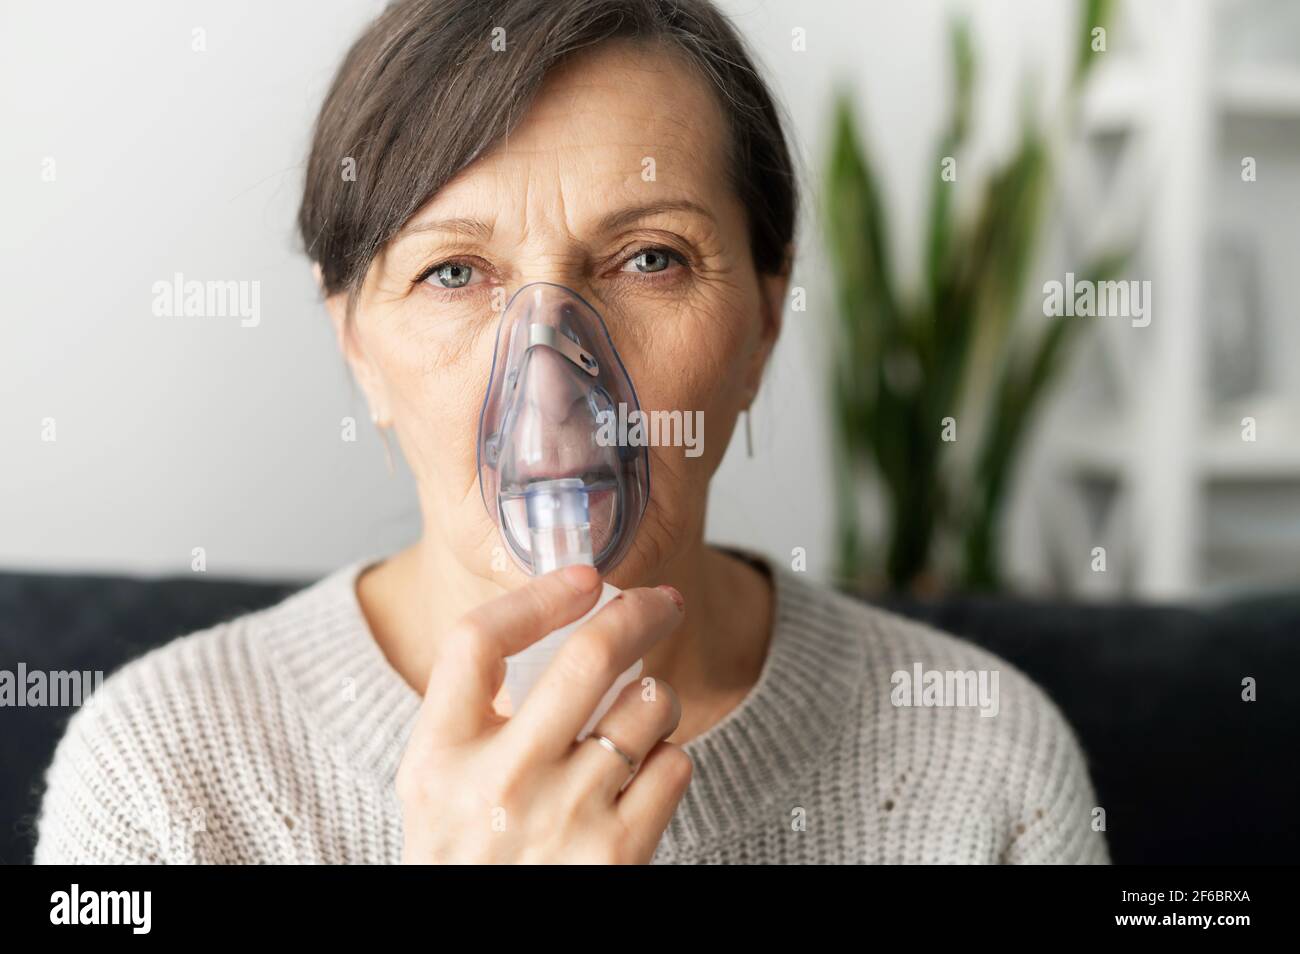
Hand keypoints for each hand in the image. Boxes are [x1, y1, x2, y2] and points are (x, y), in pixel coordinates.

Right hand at [396, 564, 691, 862]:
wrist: (481, 948)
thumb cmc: (468, 860)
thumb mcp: (438, 785)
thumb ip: (473, 715)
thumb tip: (557, 620)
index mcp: (440, 757)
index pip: (479, 642)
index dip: (537, 595)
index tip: (580, 578)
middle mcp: (501, 781)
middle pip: (586, 656)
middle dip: (639, 611)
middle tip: (660, 600)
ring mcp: (565, 816)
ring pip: (648, 704)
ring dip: (655, 701)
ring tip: (635, 723)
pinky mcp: (621, 852)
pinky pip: (677, 763)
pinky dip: (669, 761)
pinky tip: (640, 782)